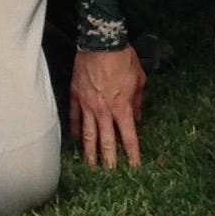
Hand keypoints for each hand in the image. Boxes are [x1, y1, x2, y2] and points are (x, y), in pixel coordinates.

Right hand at [69, 45, 146, 167]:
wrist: (101, 41)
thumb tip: (136, 117)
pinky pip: (75, 118)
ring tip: (91, 166)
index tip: (135, 166)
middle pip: (106, 141)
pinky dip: (75, 130)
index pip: (129, 136)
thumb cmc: (123, 58)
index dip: (132, 153)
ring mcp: (87, 104)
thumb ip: (138, 101)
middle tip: (110, 174)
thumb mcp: (140, 79)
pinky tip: (76, 139)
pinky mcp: (75, 96)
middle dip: (109, 160)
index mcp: (122, 107)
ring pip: (88, 134)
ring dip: (90, 152)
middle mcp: (103, 110)